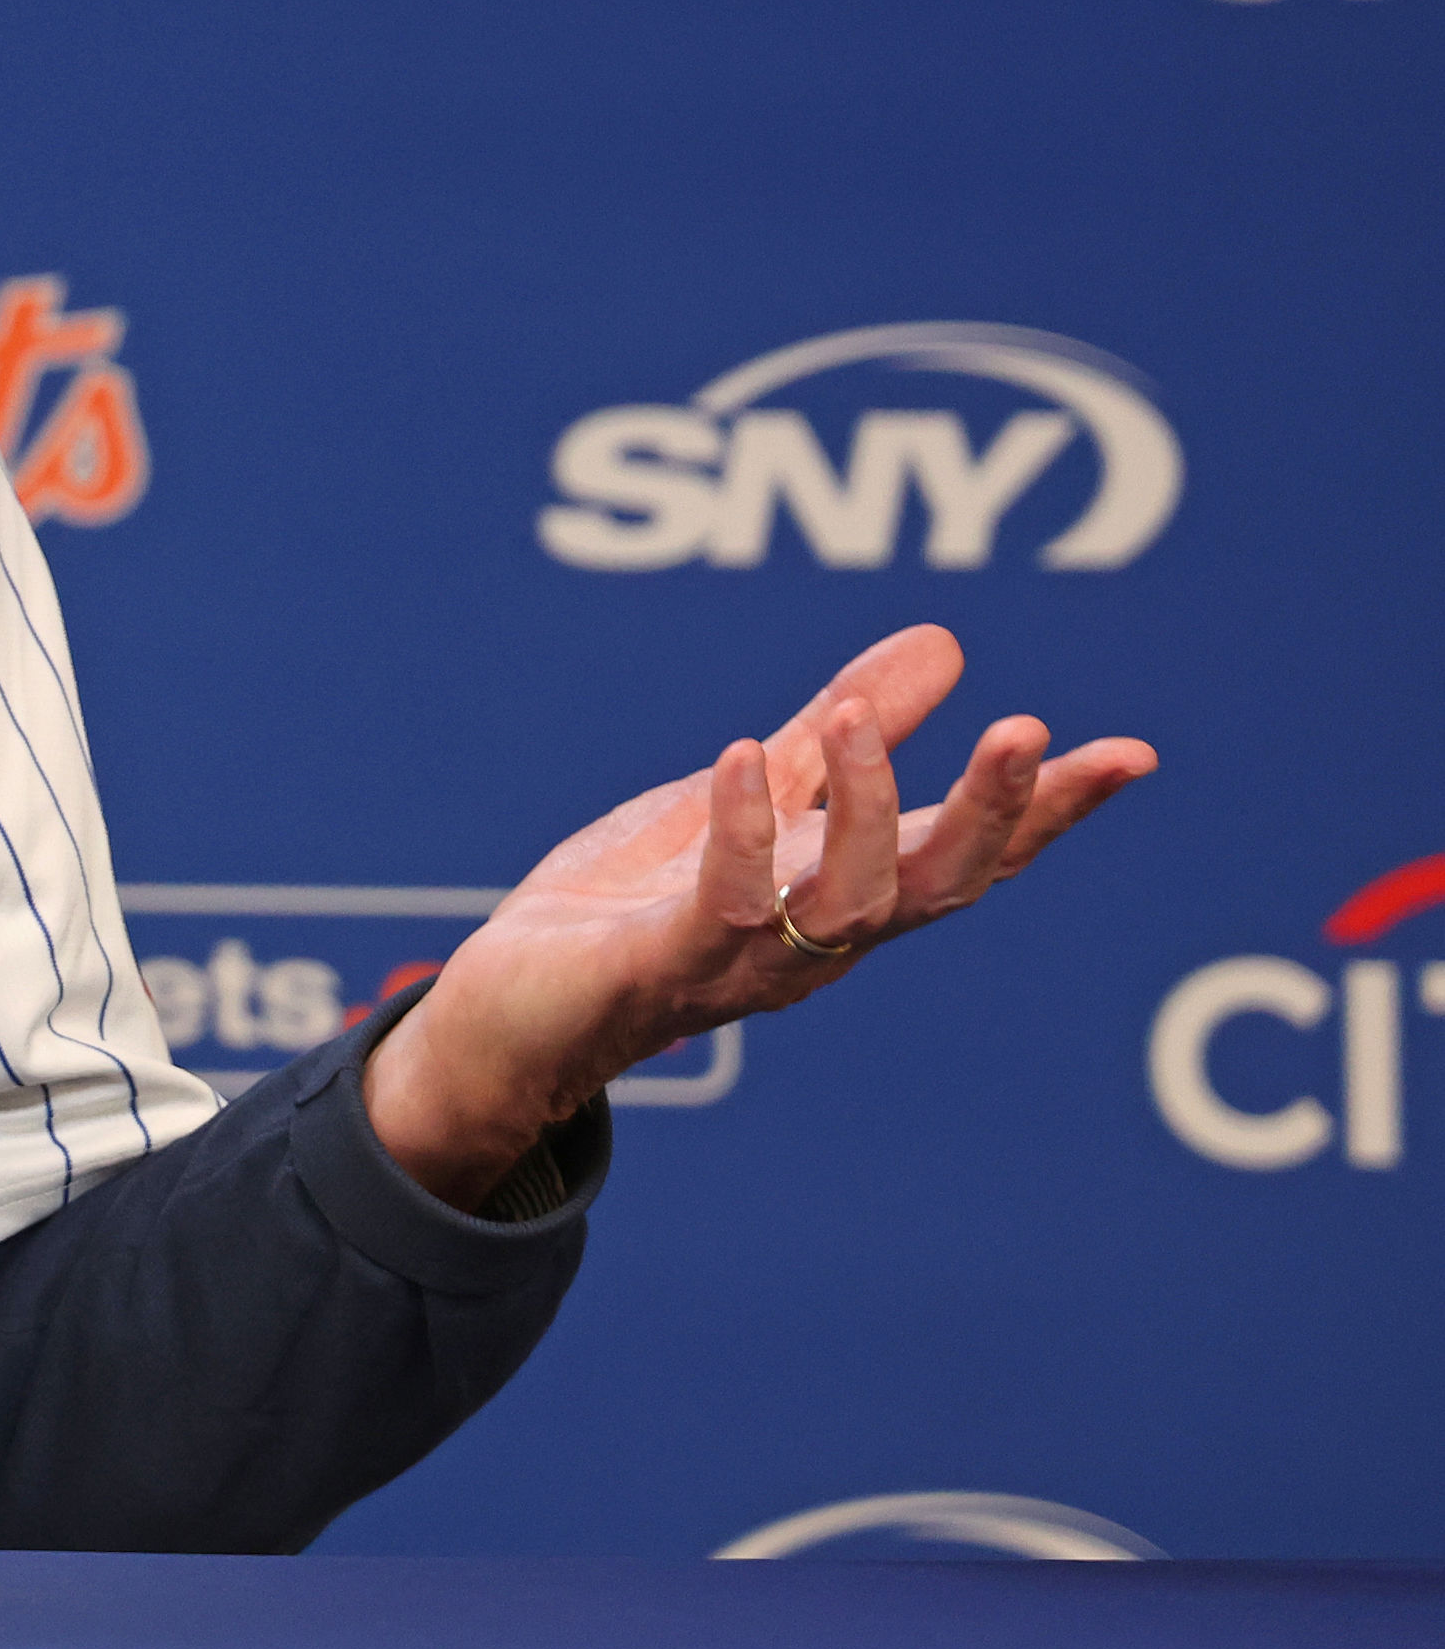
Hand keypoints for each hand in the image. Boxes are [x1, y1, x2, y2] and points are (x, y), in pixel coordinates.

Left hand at [362, 625, 1155, 1206]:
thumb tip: (947, 645)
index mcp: (852, 891)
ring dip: (859, 806)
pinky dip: (741, 831)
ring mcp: (750, 956)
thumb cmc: (639, 901)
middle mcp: (820, 936)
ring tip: (852, 717)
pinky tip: (745, 756)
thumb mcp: (754, 793)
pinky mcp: (666, 960)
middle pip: (936, 886)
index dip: (1050, 808)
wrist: (518, 1003)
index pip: (972, 852)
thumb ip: (845, 728)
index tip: (1130, 753)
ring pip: (846, 901)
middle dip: (989, 813)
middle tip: (1026, 730)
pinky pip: (724, 905)